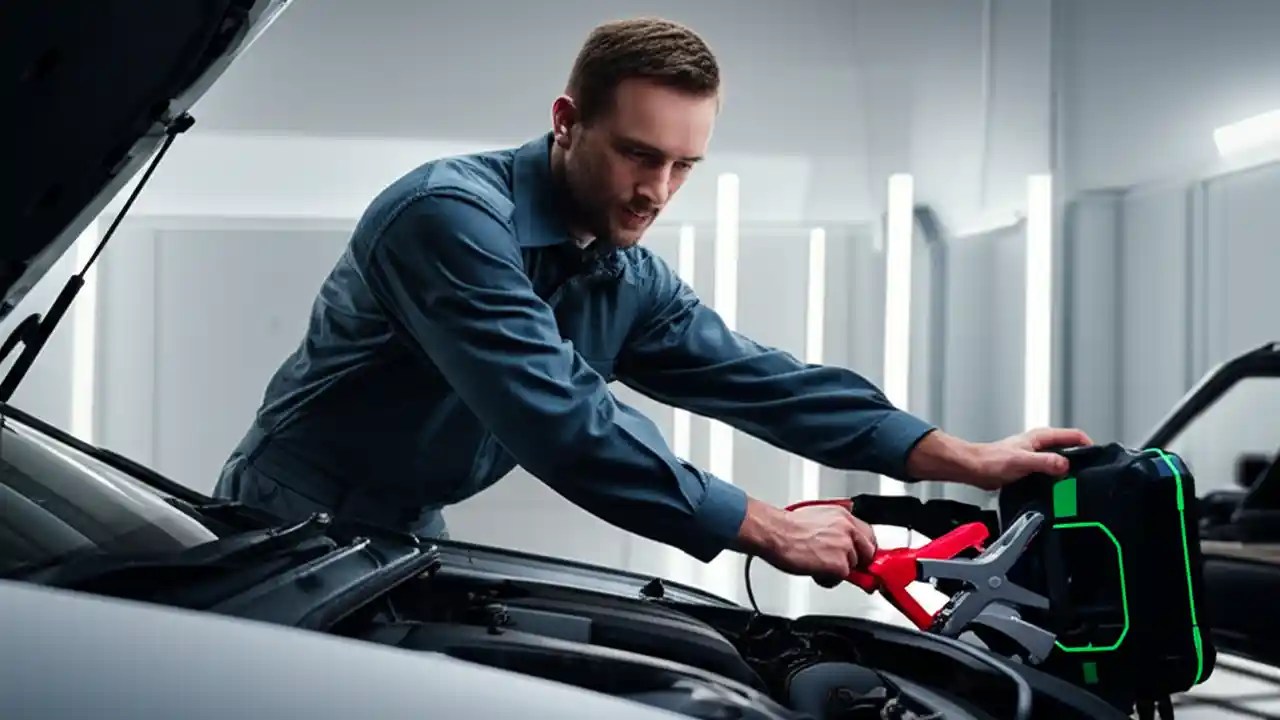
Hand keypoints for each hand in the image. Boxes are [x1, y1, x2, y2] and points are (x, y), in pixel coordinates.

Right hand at [735, 499, 877, 586]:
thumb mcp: (817, 518)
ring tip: (818, 565)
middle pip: (868, 552)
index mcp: (842, 516)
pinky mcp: (839, 565)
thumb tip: (838, 541)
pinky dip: (828, 580)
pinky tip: (815, 571)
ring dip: (837, 570)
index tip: (860, 555)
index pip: (868, 534)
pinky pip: (841, 579)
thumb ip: (833, 529)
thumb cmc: (786, 527)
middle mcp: (847, 529)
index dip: (863, 548)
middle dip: (857, 561)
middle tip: (841, 565)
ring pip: (852, 567)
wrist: (775, 533)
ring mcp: (845, 547)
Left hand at [906, 427, 1092, 490]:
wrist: (974, 468)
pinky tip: (1058, 491)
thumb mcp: (1022, 461)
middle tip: (1088, 478)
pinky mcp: (1031, 468)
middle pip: (1071, 450)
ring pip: (1061, 462)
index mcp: (1042, 437)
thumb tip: (1064, 465)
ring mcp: (1036, 456)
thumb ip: (1044, 462)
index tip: (1098, 459)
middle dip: (1081, 462)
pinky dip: (1056, 480)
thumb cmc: (991, 460)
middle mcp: (1041, 444)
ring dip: (1068, 473)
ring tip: (1075, 487)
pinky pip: (1050, 473)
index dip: (1089, 446)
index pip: (1075, 436)